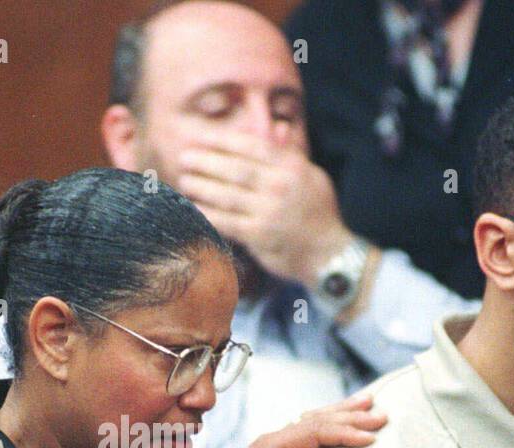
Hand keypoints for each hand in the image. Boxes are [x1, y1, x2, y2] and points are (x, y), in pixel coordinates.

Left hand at [177, 129, 352, 286]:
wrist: (330, 252)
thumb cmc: (318, 212)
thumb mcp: (311, 176)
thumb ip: (289, 154)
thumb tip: (277, 128)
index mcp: (292, 167)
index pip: (252, 147)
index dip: (223, 141)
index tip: (202, 138)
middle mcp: (280, 186)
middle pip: (235, 169)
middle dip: (206, 162)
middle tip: (184, 158)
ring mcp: (269, 211)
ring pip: (227, 195)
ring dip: (201, 186)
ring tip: (184, 180)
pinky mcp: (259, 235)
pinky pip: (226, 221)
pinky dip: (206, 214)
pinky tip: (191, 208)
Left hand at [230, 388, 384, 447]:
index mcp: (272, 446)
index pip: (316, 431)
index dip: (345, 432)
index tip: (371, 437)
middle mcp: (274, 439)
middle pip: (318, 419)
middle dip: (351, 415)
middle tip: (381, 414)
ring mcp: (275, 443)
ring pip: (314, 418)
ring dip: (342, 411)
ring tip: (367, 401)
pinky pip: (307, 428)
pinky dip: (328, 419)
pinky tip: (337, 416)